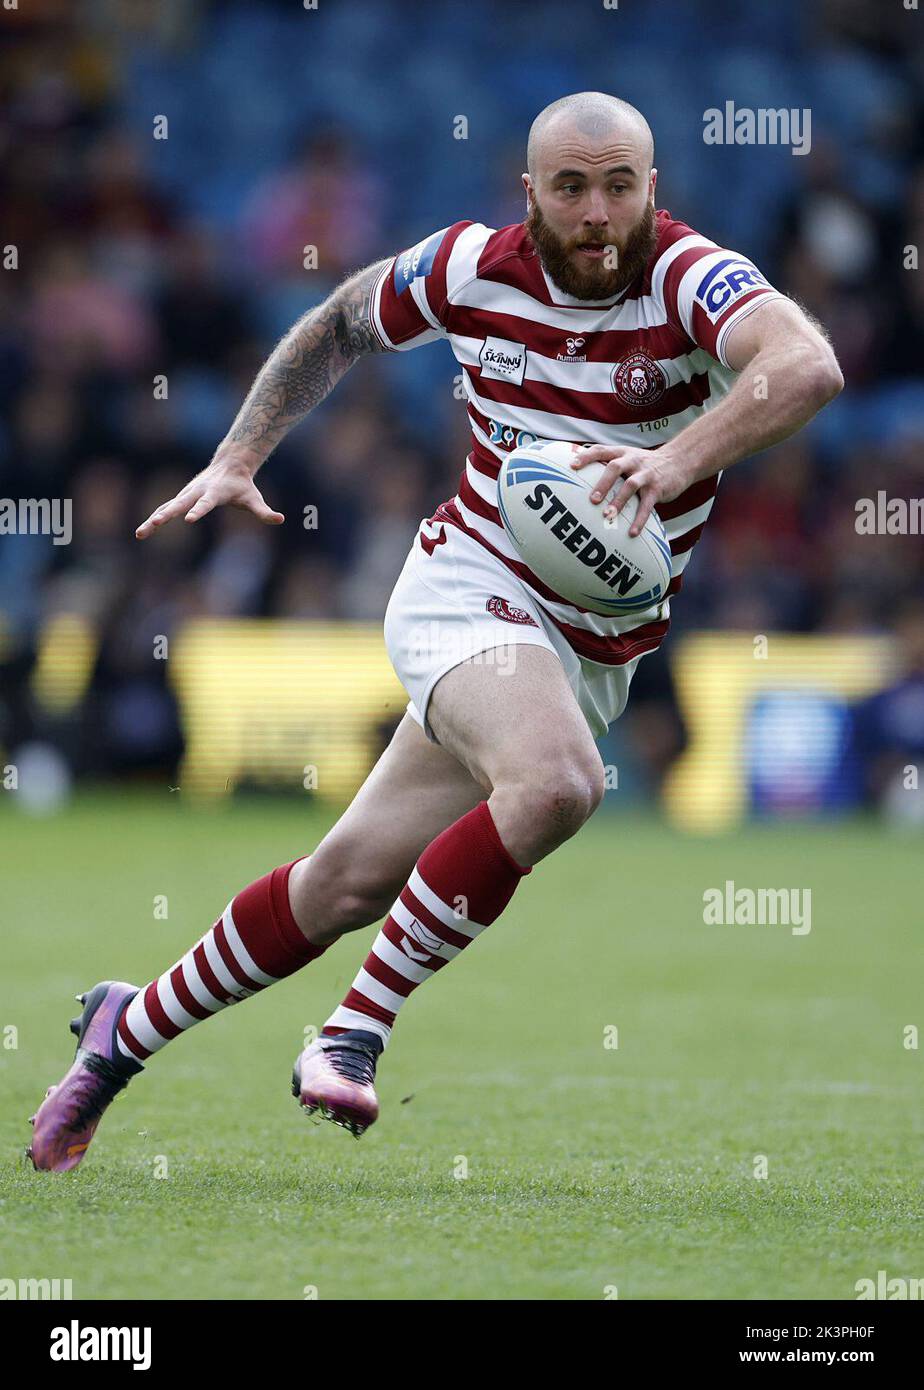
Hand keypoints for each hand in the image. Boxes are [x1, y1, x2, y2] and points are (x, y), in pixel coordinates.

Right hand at [135, 451, 283, 539]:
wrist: (229, 464)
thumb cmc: (243, 486)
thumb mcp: (254, 499)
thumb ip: (265, 512)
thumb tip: (280, 519)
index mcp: (214, 493)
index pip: (205, 504)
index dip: (198, 511)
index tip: (189, 519)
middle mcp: (196, 492)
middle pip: (179, 504)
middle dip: (167, 515)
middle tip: (155, 525)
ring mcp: (186, 494)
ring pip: (167, 507)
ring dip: (153, 520)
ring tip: (140, 534)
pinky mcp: (181, 498)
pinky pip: (165, 508)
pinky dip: (154, 518)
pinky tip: (142, 531)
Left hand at [569, 444, 688, 535]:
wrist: (679, 462)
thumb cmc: (645, 464)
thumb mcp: (628, 457)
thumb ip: (609, 463)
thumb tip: (579, 474)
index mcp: (622, 453)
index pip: (601, 450)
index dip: (586, 456)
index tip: (572, 466)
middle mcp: (633, 461)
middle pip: (615, 467)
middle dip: (603, 483)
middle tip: (592, 499)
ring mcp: (646, 475)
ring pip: (630, 486)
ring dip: (618, 501)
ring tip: (608, 516)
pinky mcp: (658, 489)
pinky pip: (647, 505)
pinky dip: (640, 520)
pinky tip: (632, 533)